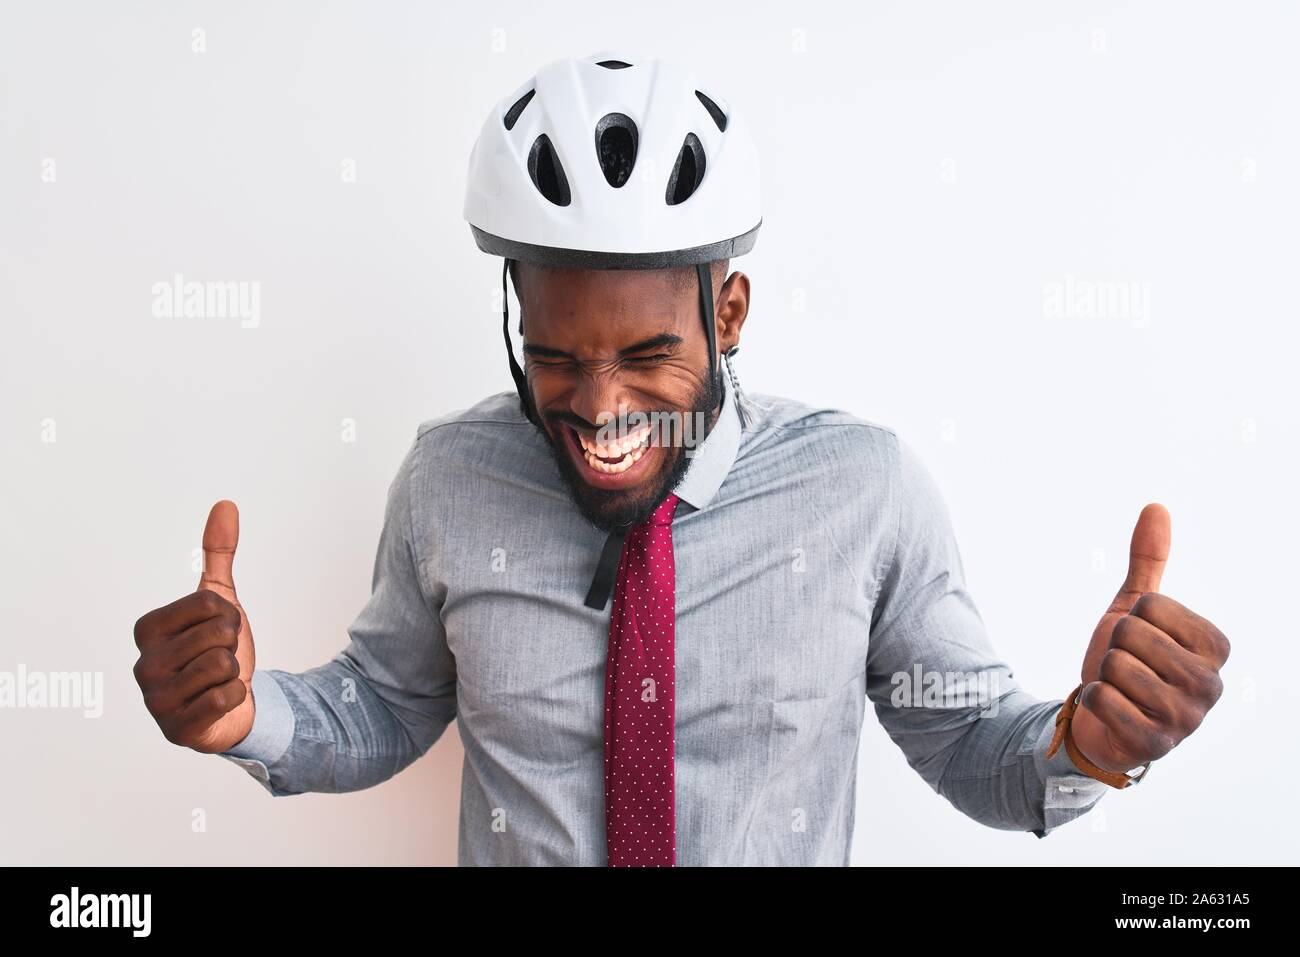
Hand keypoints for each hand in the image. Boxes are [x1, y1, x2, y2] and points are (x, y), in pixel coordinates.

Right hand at [133, 501, 256, 753]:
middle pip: (220, 635)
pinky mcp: (176, 729)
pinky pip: (227, 698)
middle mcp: (144, 664)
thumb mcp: (221, 600)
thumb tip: (225, 504)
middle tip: (219, 658)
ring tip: (218, 680)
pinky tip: (218, 702)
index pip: (211, 603)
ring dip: (234, 673)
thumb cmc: (218, 649)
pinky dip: (235, 698)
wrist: (233, 705)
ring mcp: (156, 700)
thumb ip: (219, 554)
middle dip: (232, 645)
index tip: (217, 632)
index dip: (228, 616)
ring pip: (224, 667)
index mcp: (147, 629)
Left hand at [1068, 504, 1228, 773]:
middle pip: (1131, 635)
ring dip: (1104, 675)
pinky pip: (1102, 701)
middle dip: (1115, 648)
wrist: (1102, 717)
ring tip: (1119, 689)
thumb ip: (1148, 561)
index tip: (1140, 642)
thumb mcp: (1134, 609)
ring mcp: (1186, 719)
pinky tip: (1111, 710)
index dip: (1131, 618)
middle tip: (1125, 667)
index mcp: (1215, 646)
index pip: (1151, 605)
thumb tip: (1155, 506)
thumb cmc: (1127, 659)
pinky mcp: (1155, 745)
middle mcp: (1210, 684)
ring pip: (1116, 667)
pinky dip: (1093, 700)